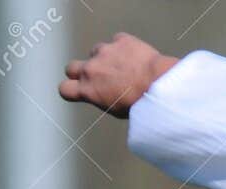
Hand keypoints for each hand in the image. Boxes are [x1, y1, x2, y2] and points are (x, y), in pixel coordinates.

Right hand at [59, 33, 177, 116]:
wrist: (160, 86)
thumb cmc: (142, 104)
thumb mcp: (117, 111)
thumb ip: (102, 98)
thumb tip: (103, 94)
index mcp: (88, 89)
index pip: (65, 89)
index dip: (71, 89)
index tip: (77, 90)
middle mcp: (91, 68)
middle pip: (72, 67)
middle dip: (81, 71)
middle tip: (99, 78)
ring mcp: (104, 51)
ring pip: (97, 52)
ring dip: (106, 59)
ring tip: (125, 69)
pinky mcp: (120, 41)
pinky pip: (118, 42)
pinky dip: (124, 49)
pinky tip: (136, 58)